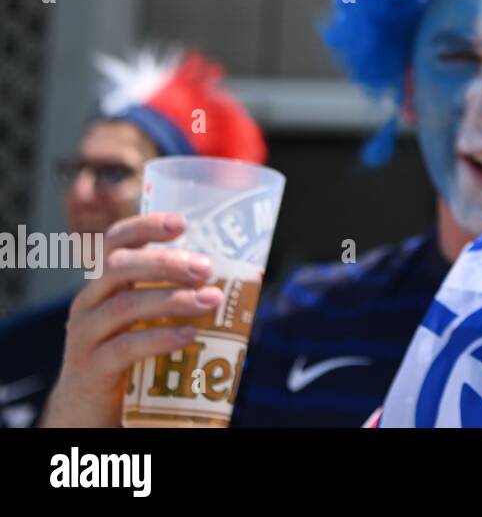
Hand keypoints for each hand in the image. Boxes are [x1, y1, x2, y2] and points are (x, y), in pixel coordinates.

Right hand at [40, 213, 223, 426]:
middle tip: (206, 268)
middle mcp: (90, 301)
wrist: (92, 411)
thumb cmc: (132, 357)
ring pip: (126, 304)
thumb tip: (242, 278)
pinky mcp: (91, 367)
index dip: (146, 226)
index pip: (117, 242)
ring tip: (211, 300)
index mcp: (106, 283)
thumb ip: (177, 296)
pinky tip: (189, 335)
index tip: (182, 223)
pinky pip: (125, 346)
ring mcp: (85, 334)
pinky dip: (160, 338)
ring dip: (173, 299)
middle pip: (121, 266)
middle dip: (166, 262)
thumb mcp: (149, 320)